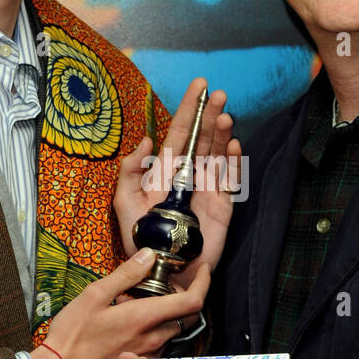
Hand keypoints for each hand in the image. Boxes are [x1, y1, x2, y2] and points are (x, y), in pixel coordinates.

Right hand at [29, 250, 209, 358]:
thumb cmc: (73, 334)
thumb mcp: (95, 294)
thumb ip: (126, 275)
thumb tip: (148, 256)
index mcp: (145, 317)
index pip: (192, 301)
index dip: (204, 283)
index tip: (203, 270)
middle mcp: (153, 338)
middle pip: (187, 316)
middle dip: (184, 296)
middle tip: (165, 285)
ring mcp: (148, 354)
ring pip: (173, 330)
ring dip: (167, 314)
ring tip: (139, 304)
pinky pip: (160, 343)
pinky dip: (155, 329)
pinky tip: (132, 324)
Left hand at [113, 77, 241, 283]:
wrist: (162, 272)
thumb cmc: (142, 241)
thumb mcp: (124, 204)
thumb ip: (128, 172)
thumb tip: (145, 142)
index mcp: (166, 170)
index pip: (179, 133)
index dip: (188, 109)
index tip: (198, 86)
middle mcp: (189, 174)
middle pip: (202, 138)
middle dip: (209, 114)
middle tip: (217, 93)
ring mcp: (207, 189)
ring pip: (217, 154)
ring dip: (221, 134)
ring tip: (224, 116)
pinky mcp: (222, 206)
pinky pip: (230, 179)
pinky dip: (233, 163)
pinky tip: (233, 146)